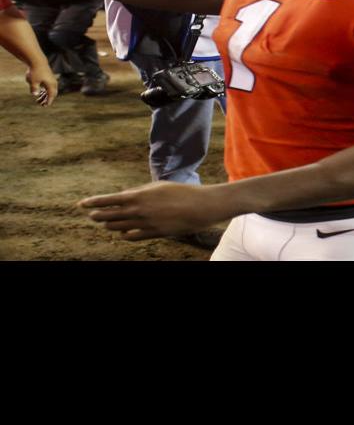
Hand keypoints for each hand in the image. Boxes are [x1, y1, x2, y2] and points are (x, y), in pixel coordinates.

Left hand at [25, 64, 56, 106]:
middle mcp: (53, 83)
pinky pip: (48, 87)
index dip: (48, 101)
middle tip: (42, 104)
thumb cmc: (35, 71)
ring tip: (39, 100)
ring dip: (45, 95)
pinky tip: (40, 92)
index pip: (51, 96)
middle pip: (52, 94)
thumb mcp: (33, 81)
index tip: (45, 106)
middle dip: (47, 99)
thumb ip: (34, 89)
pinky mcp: (49, 78)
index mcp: (51, 85)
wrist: (37, 61)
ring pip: (50, 90)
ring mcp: (52, 80)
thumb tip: (35, 95)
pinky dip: (45, 91)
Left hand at [79, 181, 233, 240]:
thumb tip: (124, 196)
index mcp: (138, 196)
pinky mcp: (154, 233)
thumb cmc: (181, 192)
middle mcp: (139, 211)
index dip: (93, 202)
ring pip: (118, 228)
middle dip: (98, 215)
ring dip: (110, 225)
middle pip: (109, 216)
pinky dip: (125, 235)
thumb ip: (139, 191)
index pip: (108, 200)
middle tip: (91, 215)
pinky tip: (123, 234)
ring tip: (106, 224)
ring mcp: (146, 223)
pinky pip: (133, 237)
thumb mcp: (157, 187)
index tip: (81, 204)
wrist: (200, 206)